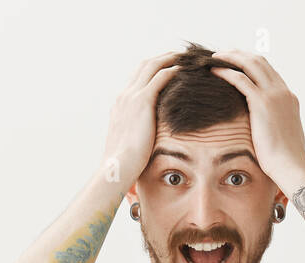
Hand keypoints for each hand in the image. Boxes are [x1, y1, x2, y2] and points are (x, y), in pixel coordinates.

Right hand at [101, 50, 182, 186]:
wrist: (118, 166)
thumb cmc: (126, 163)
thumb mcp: (132, 143)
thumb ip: (140, 134)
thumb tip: (153, 141)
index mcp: (121, 104)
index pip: (138, 77)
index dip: (154, 69)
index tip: (168, 66)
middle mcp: (125, 96)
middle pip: (144, 66)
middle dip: (163, 57)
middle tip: (181, 55)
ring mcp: (132, 97)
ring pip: (152, 66)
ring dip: (169, 58)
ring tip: (186, 57)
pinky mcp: (142, 102)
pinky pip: (159, 78)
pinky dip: (171, 70)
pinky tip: (184, 70)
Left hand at [208, 50, 304, 193]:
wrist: (290, 166)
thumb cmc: (286, 159)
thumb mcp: (284, 135)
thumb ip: (277, 123)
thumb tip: (268, 128)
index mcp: (289, 98)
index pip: (269, 71)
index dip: (251, 64)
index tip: (235, 64)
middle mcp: (283, 91)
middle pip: (259, 61)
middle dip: (239, 54)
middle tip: (222, 55)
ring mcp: (274, 95)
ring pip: (250, 64)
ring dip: (231, 57)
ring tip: (214, 58)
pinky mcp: (262, 102)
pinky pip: (240, 78)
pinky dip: (226, 71)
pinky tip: (213, 71)